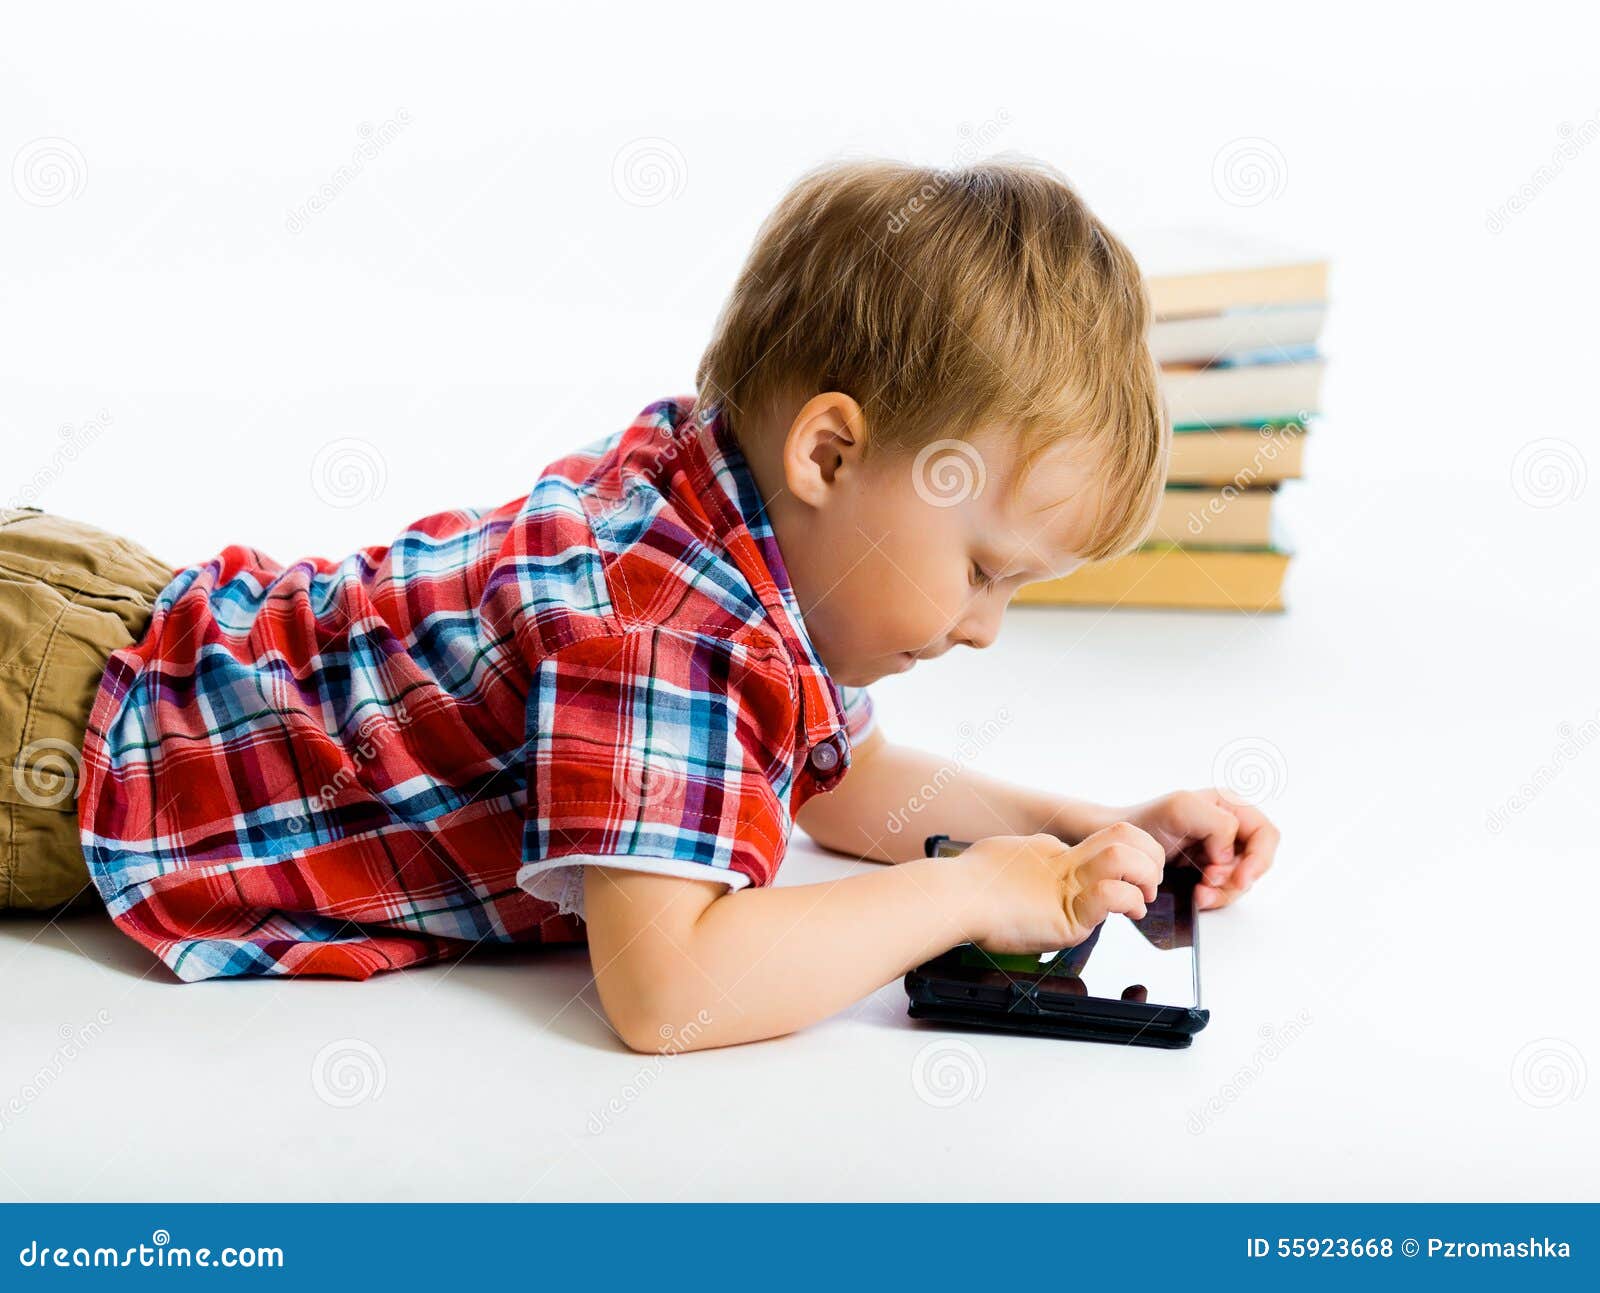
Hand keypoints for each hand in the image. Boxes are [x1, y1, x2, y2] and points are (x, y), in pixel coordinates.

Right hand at [961, 823, 1165, 954]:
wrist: (954, 898)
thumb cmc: (970, 886)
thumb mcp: (1009, 860)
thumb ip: (1032, 860)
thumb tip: (1043, 856)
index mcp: (1054, 855)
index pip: (1110, 839)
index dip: (1133, 852)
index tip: (1135, 877)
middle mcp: (1067, 864)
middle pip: (1126, 835)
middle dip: (1149, 857)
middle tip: (1148, 882)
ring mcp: (1069, 886)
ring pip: (1125, 856)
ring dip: (1145, 877)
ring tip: (1142, 897)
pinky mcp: (1068, 913)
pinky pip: (1111, 895)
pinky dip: (1128, 900)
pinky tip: (1129, 912)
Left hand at [1117, 788, 1279, 910]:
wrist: (1121, 847)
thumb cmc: (1146, 820)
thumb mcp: (1181, 807)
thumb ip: (1218, 823)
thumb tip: (1230, 855)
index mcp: (1231, 806)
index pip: (1266, 835)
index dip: (1259, 859)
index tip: (1239, 877)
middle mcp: (1232, 830)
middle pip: (1258, 863)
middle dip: (1237, 879)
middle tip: (1209, 883)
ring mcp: (1221, 854)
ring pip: (1242, 881)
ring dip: (1223, 892)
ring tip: (1198, 893)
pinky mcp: (1210, 874)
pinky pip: (1225, 892)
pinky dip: (1214, 898)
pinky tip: (1197, 896)